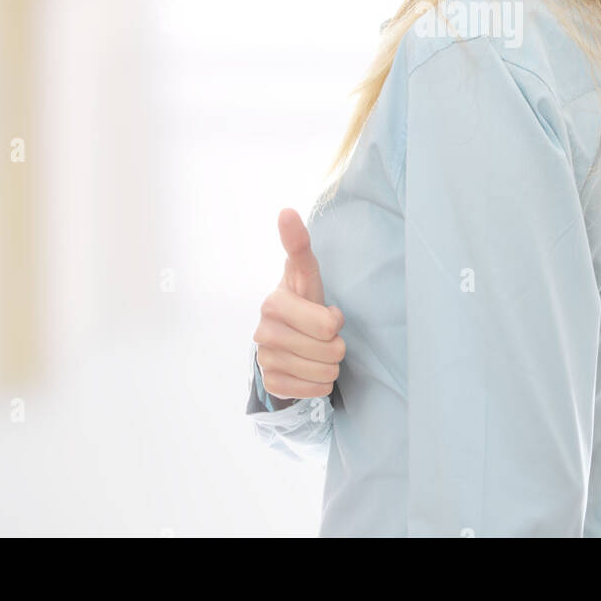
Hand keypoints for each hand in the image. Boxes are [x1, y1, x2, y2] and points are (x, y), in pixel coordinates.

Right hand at [253, 207, 345, 401]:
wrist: (283, 342)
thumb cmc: (302, 303)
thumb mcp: (305, 275)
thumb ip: (298, 246)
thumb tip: (286, 210)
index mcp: (275, 301)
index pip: (326, 321)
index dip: (333, 319)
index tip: (327, 317)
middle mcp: (264, 329)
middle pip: (331, 346)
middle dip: (336, 343)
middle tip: (325, 335)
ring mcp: (264, 358)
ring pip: (325, 370)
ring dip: (330, 364)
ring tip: (318, 351)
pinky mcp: (270, 383)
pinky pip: (316, 389)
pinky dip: (321, 383)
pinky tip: (310, 369)